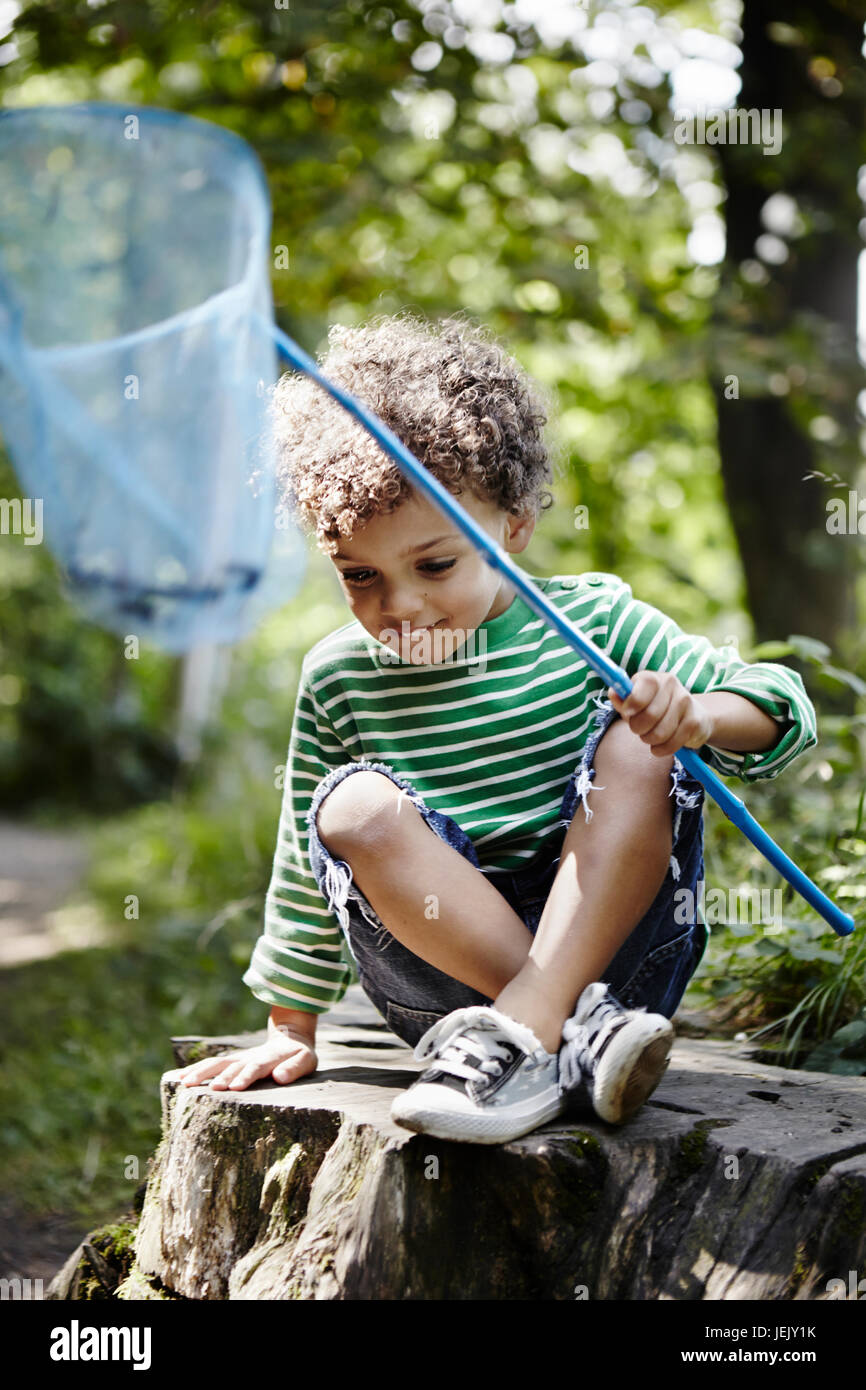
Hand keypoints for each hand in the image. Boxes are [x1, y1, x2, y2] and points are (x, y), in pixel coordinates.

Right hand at [175, 1019, 317, 1090]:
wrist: (290, 1037)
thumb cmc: (300, 1055)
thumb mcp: (306, 1061)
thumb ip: (295, 1068)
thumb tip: (279, 1077)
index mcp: (268, 1058)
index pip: (256, 1068)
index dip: (245, 1076)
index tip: (234, 1087)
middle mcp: (249, 1057)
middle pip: (232, 1066)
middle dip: (220, 1076)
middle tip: (208, 1088)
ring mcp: (238, 1058)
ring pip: (217, 1063)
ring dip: (202, 1073)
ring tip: (185, 1083)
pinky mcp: (231, 1062)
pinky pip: (211, 1064)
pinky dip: (195, 1070)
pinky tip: (179, 1079)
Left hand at [607, 672, 714, 756]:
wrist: (693, 716)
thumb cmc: (656, 708)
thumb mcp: (636, 703)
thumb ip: (622, 700)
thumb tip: (613, 694)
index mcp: (653, 678)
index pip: (642, 689)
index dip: (631, 705)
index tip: (628, 714)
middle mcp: (671, 685)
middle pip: (648, 716)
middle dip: (638, 729)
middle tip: (640, 729)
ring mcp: (685, 702)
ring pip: (659, 733)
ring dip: (650, 740)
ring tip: (651, 736)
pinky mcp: (694, 721)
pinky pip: (671, 744)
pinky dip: (662, 750)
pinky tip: (661, 745)